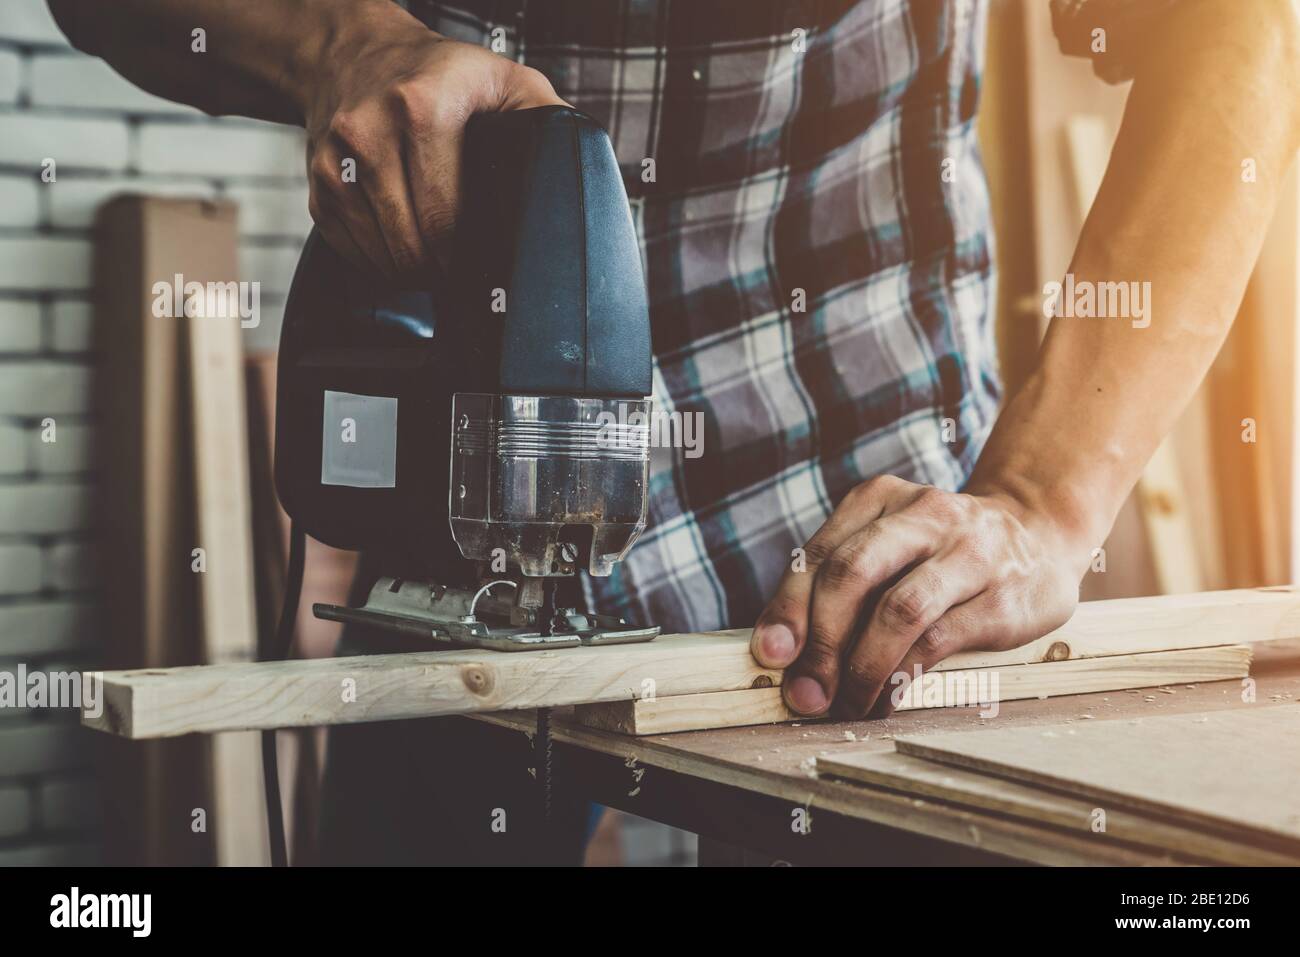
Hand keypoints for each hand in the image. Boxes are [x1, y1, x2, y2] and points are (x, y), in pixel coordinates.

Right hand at [296, 2, 564, 277]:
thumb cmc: (436, 71)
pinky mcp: (315, 181)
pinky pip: (348, 246)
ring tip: (434, 263)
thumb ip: (544, 119)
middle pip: (411, 244)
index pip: (446, 218)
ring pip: (379, 253)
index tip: (484, 264)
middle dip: (441, 270)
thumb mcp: (501, 77)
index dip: (468, 256)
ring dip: (410, 271)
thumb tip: (570, 169)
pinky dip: (376, 260)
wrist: (351, 51)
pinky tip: (400, 249)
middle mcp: (371, 131)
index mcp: (422, 108)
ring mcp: (335, 159)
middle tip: (461, 271)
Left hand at [749, 475, 1088, 718]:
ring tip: (846, 705)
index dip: (788, 610)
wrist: (1041, 533)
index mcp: (879, 498)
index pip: (820, 554)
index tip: (770, 657)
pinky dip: (903, 675)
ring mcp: (969, 551)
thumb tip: (781, 653)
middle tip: (807, 694)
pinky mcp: (1004, 595)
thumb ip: (837, 586)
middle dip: (821, 643)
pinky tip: (886, 699)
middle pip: (852, 574)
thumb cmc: (941, 552)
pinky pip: (941, 638)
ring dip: (862, 668)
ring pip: (898, 609)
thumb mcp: (888, 546)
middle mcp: (924, 515)